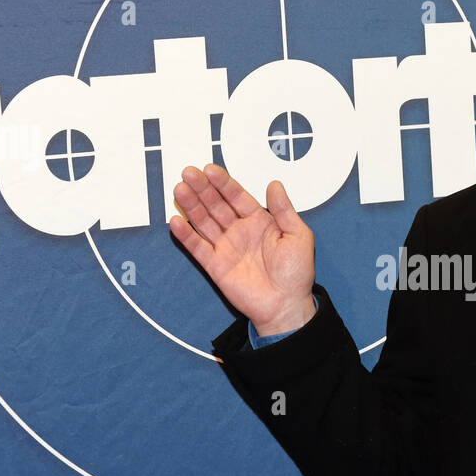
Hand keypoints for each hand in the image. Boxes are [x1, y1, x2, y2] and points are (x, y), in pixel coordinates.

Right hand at [170, 165, 316, 334]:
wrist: (286, 306)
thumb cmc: (296, 274)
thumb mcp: (298, 236)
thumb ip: (284, 210)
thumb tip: (275, 185)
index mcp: (259, 221)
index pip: (237, 197)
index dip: (223, 183)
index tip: (210, 170)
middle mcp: (240, 231)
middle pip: (216, 205)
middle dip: (202, 189)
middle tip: (188, 173)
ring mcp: (226, 247)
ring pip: (204, 221)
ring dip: (191, 205)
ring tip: (180, 190)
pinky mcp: (215, 265)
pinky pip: (197, 247)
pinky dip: (186, 235)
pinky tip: (177, 221)